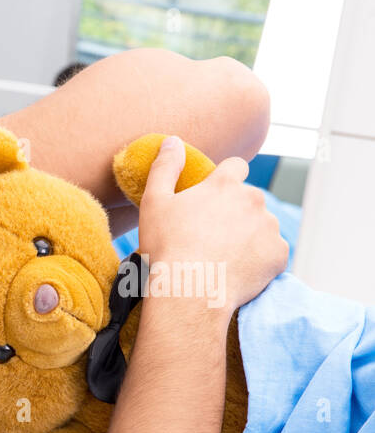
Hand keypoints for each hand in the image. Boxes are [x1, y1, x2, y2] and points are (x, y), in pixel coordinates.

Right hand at [137, 135, 287, 323]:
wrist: (189, 291)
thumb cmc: (166, 248)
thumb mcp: (154, 203)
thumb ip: (165, 167)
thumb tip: (172, 141)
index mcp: (225, 184)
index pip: (235, 167)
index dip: (224, 181)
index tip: (212, 200)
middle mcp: (253, 199)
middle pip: (248, 200)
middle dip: (235, 213)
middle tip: (210, 237)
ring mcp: (269, 227)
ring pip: (261, 226)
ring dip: (248, 236)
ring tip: (222, 258)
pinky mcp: (279, 254)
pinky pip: (271, 252)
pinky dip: (258, 260)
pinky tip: (237, 271)